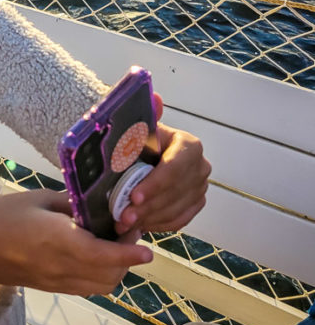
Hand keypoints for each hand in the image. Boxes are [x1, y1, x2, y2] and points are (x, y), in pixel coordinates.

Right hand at [0, 188, 152, 296]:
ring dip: (116, 270)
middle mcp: (63, 267)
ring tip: (115, 244)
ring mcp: (58, 282)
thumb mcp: (41, 198)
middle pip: (109, 275)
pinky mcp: (53, 287)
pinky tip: (97, 255)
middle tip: (128, 231)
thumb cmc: (6, 214)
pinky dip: (101, 276)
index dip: (129, 253)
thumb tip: (98, 205)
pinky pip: (87, 288)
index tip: (146, 249)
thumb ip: (72, 203)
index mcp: (60, 241)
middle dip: (127, 258)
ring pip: (101, 286)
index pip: (104, 255)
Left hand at [115, 95, 210, 234]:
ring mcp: (200, 188)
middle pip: (175, 192)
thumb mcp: (142, 126)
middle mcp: (200, 167)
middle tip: (123, 216)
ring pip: (176, 209)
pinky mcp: (195, 204)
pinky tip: (140, 224)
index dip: (155, 184)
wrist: (145, 152)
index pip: (174, 168)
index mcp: (189, 146)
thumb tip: (156, 99)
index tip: (134, 196)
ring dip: (149, 218)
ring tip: (125, 223)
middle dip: (148, 206)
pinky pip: (178, 220)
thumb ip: (149, 114)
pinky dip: (158, 224)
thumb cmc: (142, 139)